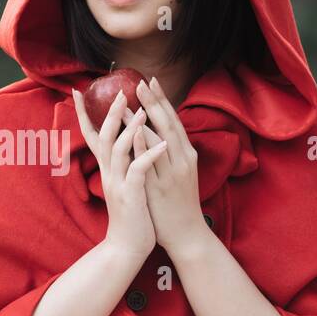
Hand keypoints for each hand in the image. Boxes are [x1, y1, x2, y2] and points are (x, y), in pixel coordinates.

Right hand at [72, 85, 168, 262]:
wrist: (127, 247)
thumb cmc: (131, 215)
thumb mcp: (123, 185)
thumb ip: (121, 164)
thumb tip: (126, 143)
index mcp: (108, 169)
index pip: (92, 135)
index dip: (84, 113)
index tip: (78, 91)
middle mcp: (109, 173)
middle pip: (105, 136)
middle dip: (111, 113)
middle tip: (120, 92)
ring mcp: (118, 184)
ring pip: (119, 150)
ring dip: (130, 129)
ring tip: (141, 110)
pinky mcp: (131, 195)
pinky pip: (139, 170)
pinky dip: (149, 154)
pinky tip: (162, 144)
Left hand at [123, 76, 207, 256]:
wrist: (187, 235)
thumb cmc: (180, 203)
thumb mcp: (180, 173)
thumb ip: (170, 152)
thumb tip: (157, 132)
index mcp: (187, 154)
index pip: (173, 121)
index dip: (162, 100)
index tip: (150, 80)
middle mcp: (183, 160)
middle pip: (168, 124)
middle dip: (153, 101)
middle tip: (140, 81)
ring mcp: (172, 173)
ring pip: (158, 140)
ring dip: (143, 118)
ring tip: (129, 100)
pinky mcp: (160, 188)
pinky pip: (150, 162)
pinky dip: (143, 144)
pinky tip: (134, 130)